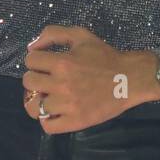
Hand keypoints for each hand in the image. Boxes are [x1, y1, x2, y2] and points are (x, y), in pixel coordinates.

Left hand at [21, 25, 158, 133]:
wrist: (130, 78)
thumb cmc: (105, 56)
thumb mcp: (80, 35)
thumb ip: (53, 34)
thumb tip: (31, 47)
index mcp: (62, 62)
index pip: (30, 61)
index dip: (36, 60)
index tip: (45, 64)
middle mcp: (61, 84)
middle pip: (29, 82)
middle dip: (35, 78)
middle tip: (46, 80)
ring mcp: (67, 105)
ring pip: (34, 107)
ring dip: (39, 100)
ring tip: (48, 98)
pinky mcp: (75, 121)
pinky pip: (48, 126)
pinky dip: (47, 120)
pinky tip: (55, 112)